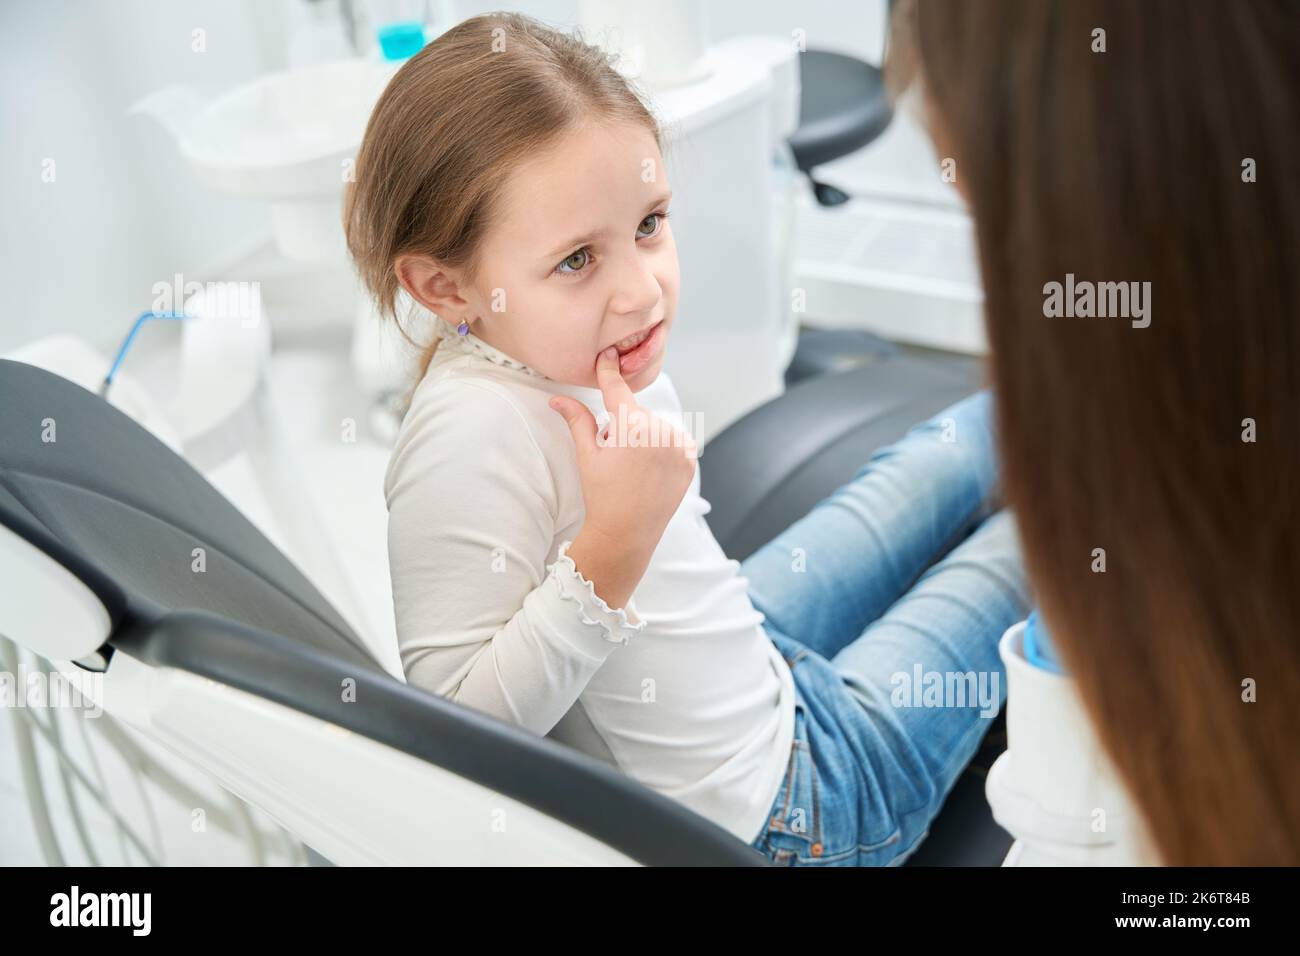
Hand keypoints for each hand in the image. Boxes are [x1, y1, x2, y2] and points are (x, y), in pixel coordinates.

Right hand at [549, 347, 697, 607]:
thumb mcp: (587, 455)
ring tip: (633, 468)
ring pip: (656, 428)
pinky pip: (673, 442)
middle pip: (637, 414)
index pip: (618, 390)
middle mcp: (661, 431)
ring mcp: (679, 446)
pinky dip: (662, 449)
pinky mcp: (690, 460)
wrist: (627, 534)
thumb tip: (557, 398)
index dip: (609, 371)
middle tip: (615, 457)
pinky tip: (650, 471)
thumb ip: (578, 421)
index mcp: (633, 426)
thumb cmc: (602, 494)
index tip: (609, 355)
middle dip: (624, 425)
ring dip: (644, 437)